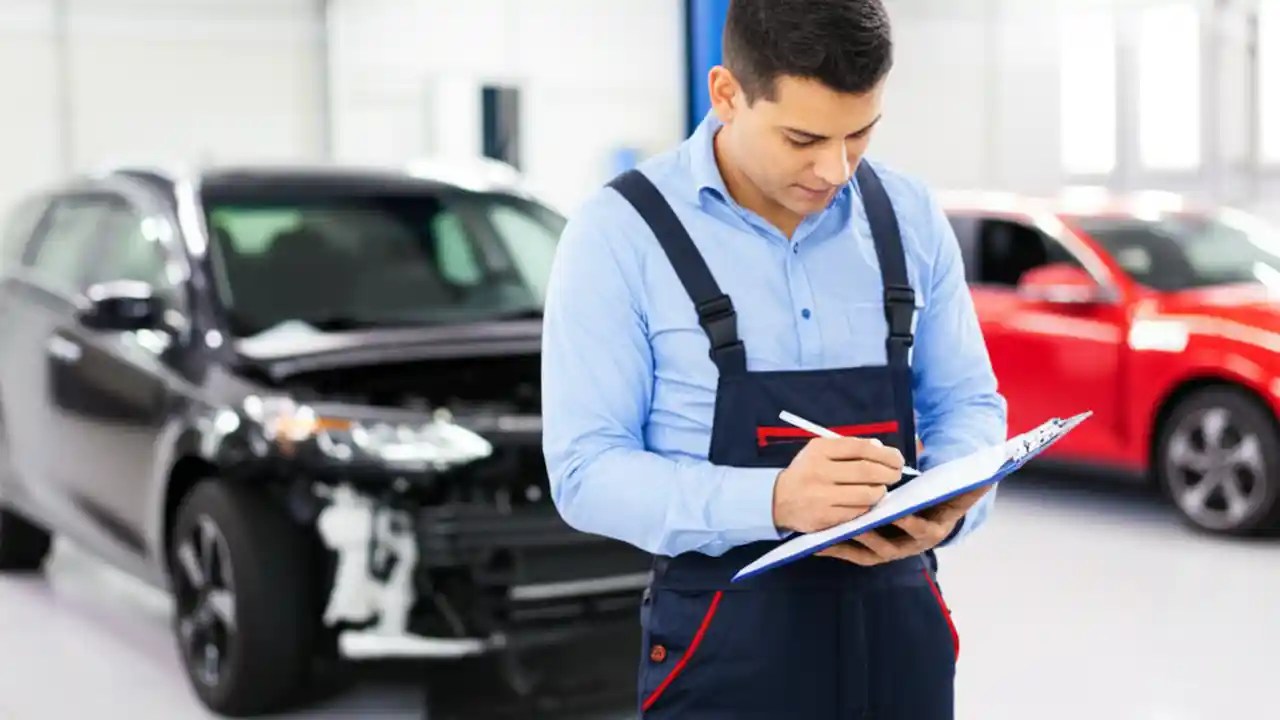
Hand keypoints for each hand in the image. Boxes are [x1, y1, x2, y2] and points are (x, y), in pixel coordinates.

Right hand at [772, 437, 903, 533]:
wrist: (777, 500)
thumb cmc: (806, 472)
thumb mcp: (820, 452)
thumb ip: (848, 448)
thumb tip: (881, 449)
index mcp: (819, 450)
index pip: (860, 448)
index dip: (885, 453)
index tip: (897, 458)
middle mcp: (819, 471)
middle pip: (866, 471)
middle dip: (889, 473)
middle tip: (896, 474)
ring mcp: (822, 496)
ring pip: (866, 494)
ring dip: (880, 491)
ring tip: (880, 489)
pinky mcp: (825, 517)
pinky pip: (857, 512)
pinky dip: (867, 506)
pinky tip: (865, 502)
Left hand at [816, 484, 993, 565]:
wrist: (934, 513)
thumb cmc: (942, 497)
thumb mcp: (959, 491)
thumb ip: (972, 485)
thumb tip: (993, 476)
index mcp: (933, 530)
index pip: (921, 529)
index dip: (910, 523)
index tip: (897, 513)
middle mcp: (911, 546)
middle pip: (889, 545)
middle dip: (870, 535)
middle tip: (852, 524)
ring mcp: (891, 551)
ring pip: (868, 551)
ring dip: (849, 543)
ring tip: (830, 532)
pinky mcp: (873, 553)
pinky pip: (853, 553)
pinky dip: (837, 549)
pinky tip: (818, 542)